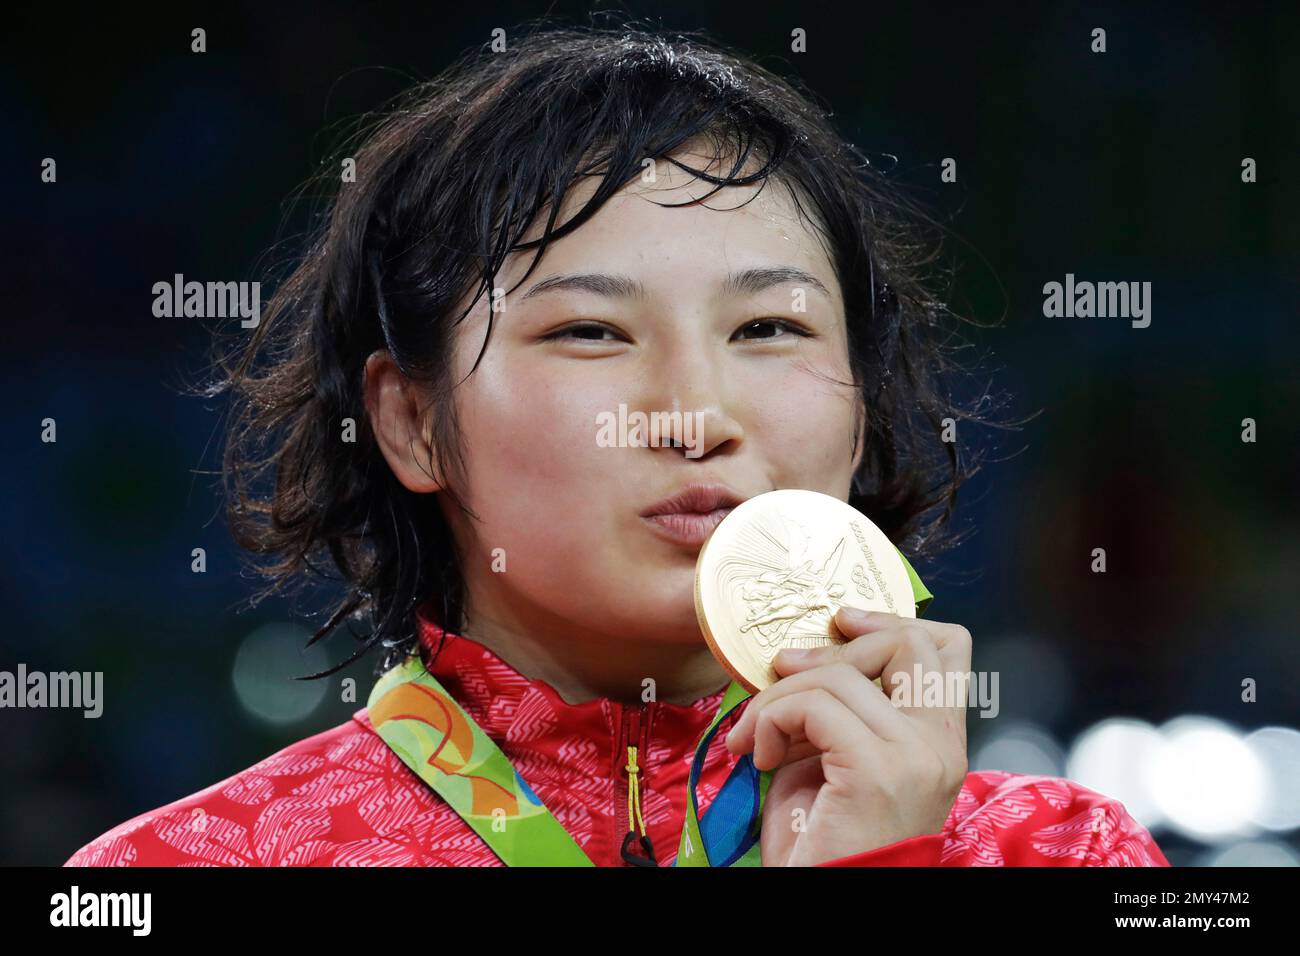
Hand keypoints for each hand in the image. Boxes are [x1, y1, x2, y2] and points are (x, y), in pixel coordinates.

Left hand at [724, 608, 970, 865]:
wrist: (828, 896)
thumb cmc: (828, 843)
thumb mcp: (843, 761)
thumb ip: (845, 710)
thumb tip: (803, 657)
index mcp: (941, 742)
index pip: (945, 649)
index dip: (891, 622)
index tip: (841, 624)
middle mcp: (941, 746)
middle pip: (910, 644)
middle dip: (836, 647)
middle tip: (782, 669)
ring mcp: (914, 756)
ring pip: (843, 676)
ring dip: (780, 697)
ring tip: (757, 737)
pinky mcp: (875, 770)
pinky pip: (814, 706)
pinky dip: (773, 720)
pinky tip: (760, 757)